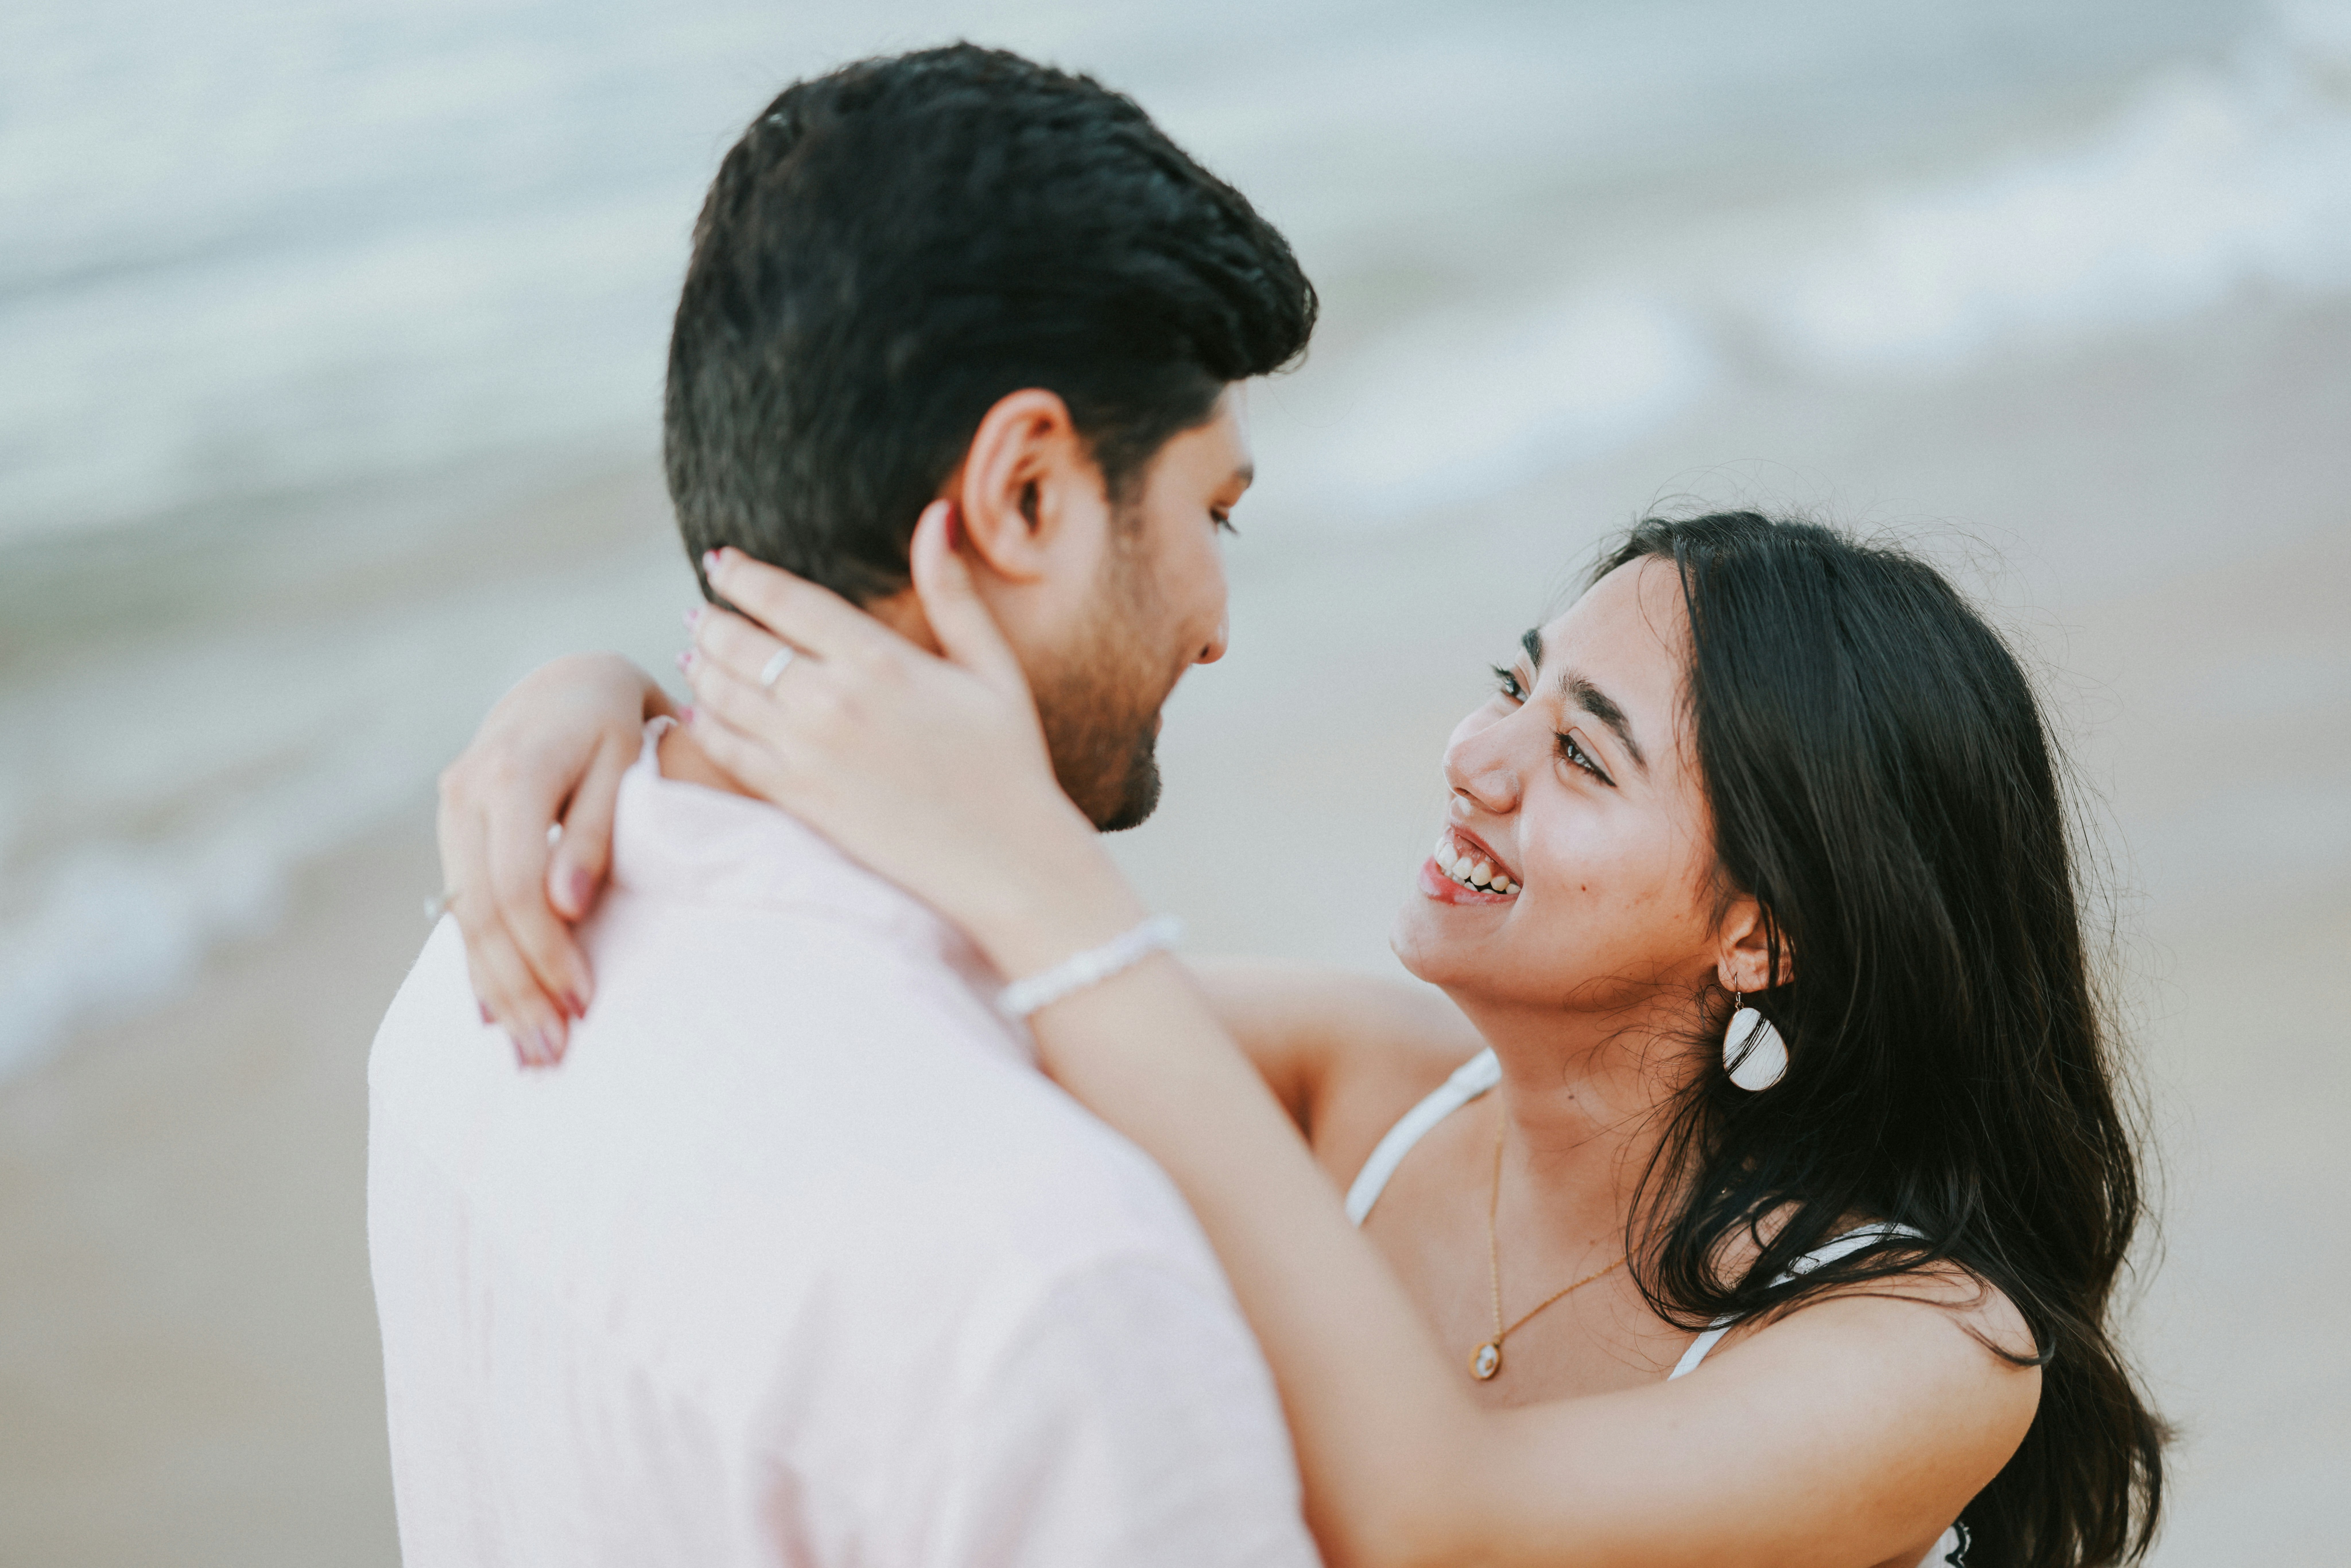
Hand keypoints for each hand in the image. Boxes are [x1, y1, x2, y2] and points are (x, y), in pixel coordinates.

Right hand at [436, 653, 667, 1063]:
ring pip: (464, 917)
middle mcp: (466, 793)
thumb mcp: (625, 761)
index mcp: (512, 771)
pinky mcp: (452, 834)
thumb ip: (597, 831)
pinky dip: (480, 964)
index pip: (515, 882)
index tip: (584, 1000)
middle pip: (482, 910)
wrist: (567, 684)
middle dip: (515, 988)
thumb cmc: (616, 723)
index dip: (545, 948)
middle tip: (551, 1053)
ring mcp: (451, 813)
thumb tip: (568, 907)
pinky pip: (462, 909)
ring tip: (529, 1053)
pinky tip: (496, 1017)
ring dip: (493, 990)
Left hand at [683, 502, 1145, 980]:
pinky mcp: (799, 799)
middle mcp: (833, 701)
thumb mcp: (992, 668)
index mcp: (880, 660)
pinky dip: (703, 724)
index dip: (741, 575)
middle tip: (703, 610)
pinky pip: (727, 751)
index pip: (784, 598)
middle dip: (712, 619)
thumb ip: (953, 592)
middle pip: (739, 642)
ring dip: (699, 664)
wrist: (1007, 861)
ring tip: (693, 650)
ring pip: (722, 693)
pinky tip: (698, 710)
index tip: (720, 562)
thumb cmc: (1008, 762)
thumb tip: (935, 515)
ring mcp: (809, 753)